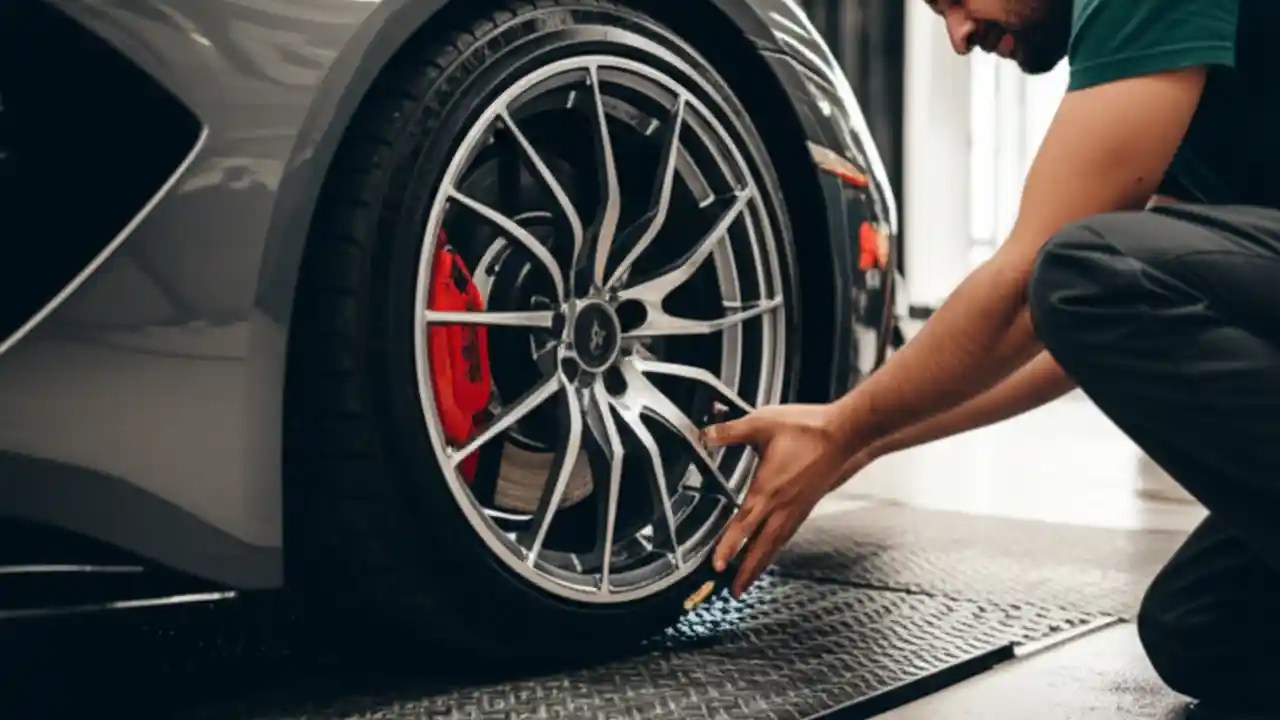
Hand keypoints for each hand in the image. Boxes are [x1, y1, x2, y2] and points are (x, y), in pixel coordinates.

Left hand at [702, 402, 857, 597]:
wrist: (845, 434)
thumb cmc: (808, 429)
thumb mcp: (761, 424)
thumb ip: (730, 431)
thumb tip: (705, 434)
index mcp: (768, 490)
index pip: (743, 526)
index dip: (728, 548)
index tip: (716, 566)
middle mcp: (782, 506)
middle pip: (761, 547)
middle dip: (746, 571)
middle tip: (735, 591)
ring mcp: (797, 508)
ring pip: (775, 543)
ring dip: (761, 563)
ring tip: (749, 578)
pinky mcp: (807, 504)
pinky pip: (787, 533)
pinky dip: (775, 548)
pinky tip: (772, 549)